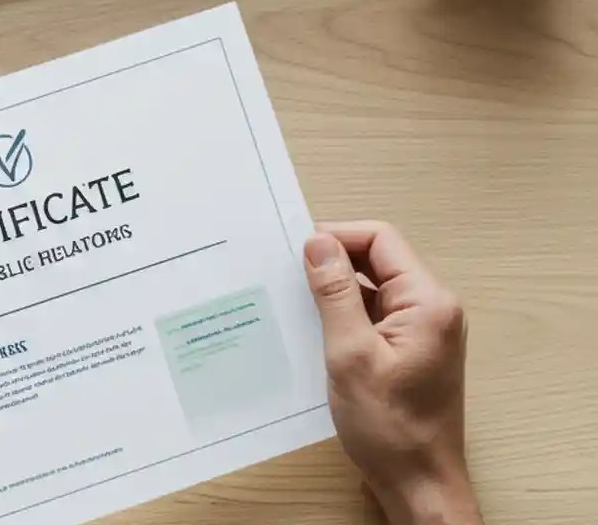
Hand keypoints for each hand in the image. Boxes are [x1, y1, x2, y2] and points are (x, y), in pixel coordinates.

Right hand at [303, 222, 482, 524]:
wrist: (418, 483)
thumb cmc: (391, 428)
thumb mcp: (350, 354)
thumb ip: (334, 293)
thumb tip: (317, 243)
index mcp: (428, 301)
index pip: (380, 239)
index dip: (336, 237)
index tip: (295, 251)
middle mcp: (433, 308)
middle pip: (378, 258)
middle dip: (332, 262)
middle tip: (287, 276)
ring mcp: (424, 329)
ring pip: (373, 287)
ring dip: (335, 290)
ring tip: (295, 304)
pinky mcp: (410, 348)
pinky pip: (374, 313)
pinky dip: (344, 314)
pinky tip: (314, 329)